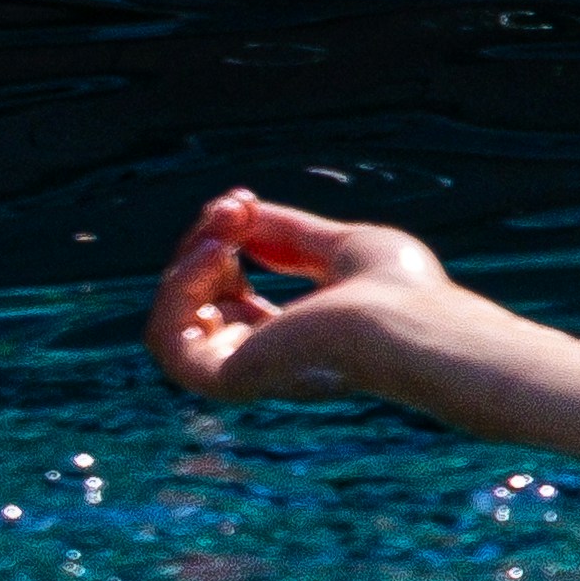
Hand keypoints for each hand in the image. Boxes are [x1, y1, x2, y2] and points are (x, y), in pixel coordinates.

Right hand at [145, 189, 467, 405]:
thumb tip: (243, 214)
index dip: (228, 243)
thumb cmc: (401, 291)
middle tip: (234, 206)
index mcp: (303, 339)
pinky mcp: (230, 380)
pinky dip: (179, 290)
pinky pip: (169, 341)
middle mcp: (272, 361)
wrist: (409, 322)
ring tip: (222, 227)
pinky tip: (214, 253)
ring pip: (178, 323)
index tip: (243, 201)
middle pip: (204, 305)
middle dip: (207, 244)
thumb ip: (290, 234)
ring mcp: (250, 374)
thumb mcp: (342, 246)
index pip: (237, 298)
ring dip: (187, 264)